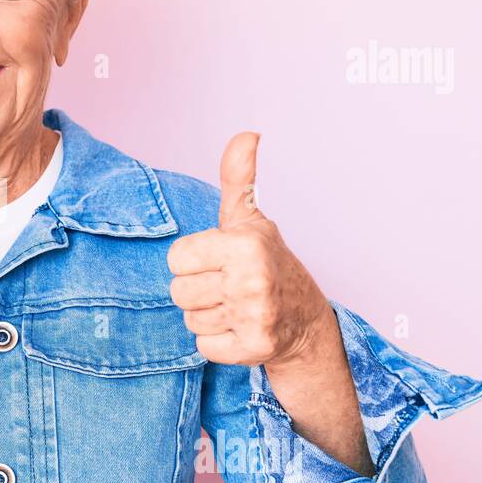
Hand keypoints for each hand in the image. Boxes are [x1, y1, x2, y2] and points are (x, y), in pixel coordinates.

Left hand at [166, 133, 334, 367]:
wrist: (304, 320)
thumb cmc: (267, 262)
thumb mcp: (250, 219)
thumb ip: (239, 178)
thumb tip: (247, 134)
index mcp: (244, 244)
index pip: (176, 258)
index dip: (192, 261)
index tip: (218, 261)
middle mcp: (251, 279)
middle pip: (178, 292)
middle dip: (198, 291)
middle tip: (227, 287)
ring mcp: (255, 316)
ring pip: (190, 321)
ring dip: (208, 317)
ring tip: (235, 307)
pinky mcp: (254, 348)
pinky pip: (203, 347)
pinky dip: (217, 343)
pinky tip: (239, 330)